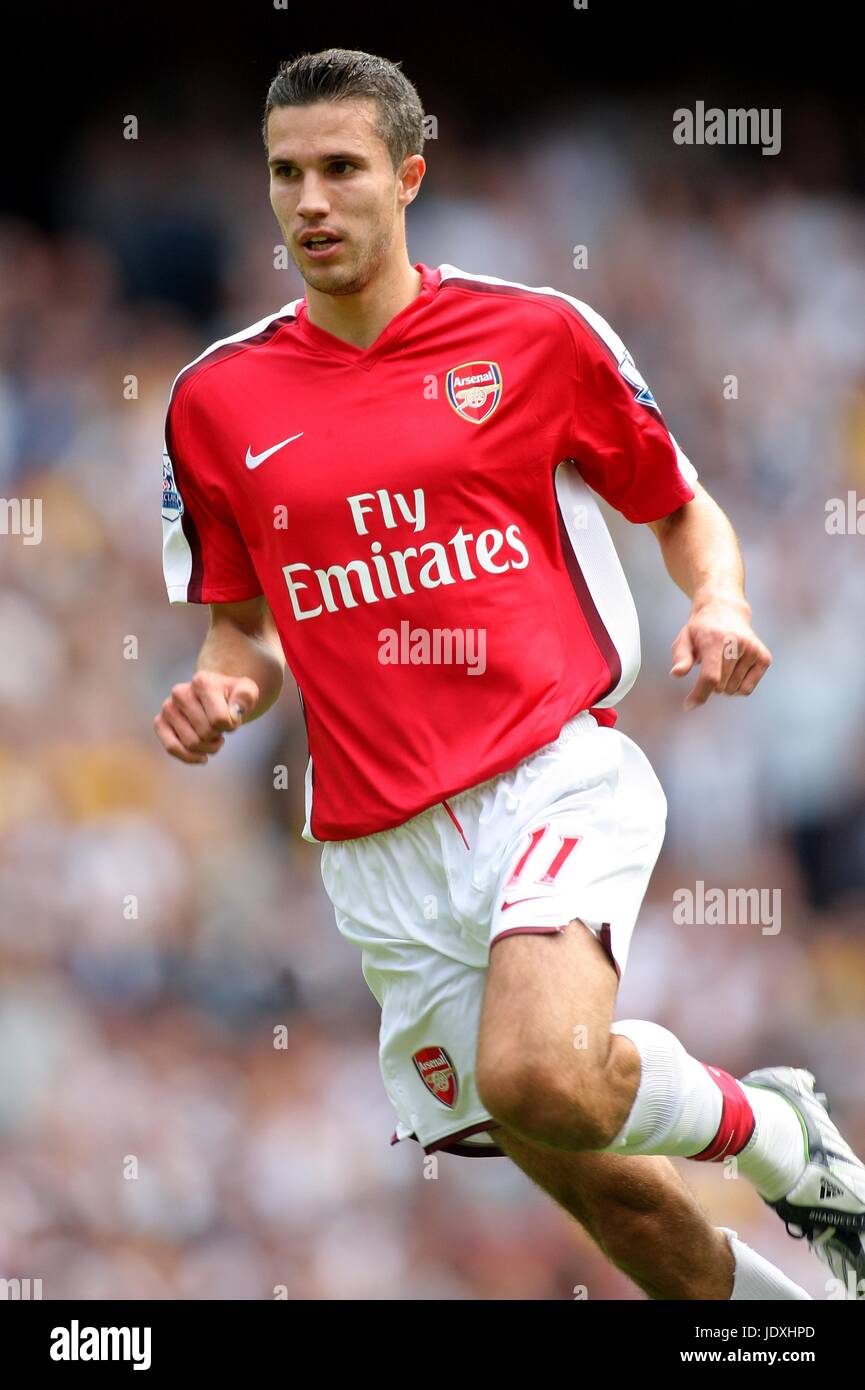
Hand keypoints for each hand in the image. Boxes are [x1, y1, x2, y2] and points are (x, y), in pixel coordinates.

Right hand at [153, 671, 259, 763]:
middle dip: (219, 736)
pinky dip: (190, 757)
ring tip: (214, 737)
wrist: (217, 695)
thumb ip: (245, 698)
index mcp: (201, 681)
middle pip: (205, 733)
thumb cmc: (232, 696)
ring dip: (208, 748)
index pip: (219, 719)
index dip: (232, 725)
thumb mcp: (247, 691)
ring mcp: (168, 707)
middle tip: (222, 729)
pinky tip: (203, 757)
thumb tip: (233, 714)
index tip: (233, 718)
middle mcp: (180, 692)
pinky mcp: (160, 723)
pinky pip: (172, 748)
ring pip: (191, 743)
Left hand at [670, 595, 770, 710]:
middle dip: (709, 684)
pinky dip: (737, 686)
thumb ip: (680, 657)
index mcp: (716, 639)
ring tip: (721, 663)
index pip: (710, 676)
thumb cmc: (701, 629)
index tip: (688, 705)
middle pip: (720, 686)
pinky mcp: (764, 658)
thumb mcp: (685, 638)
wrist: (726, 610)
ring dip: (723, 685)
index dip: (699, 694)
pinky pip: (746, 689)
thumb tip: (676, 674)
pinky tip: (733, 669)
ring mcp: (753, 650)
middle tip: (709, 664)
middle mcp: (738, 643)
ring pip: (733, 690)